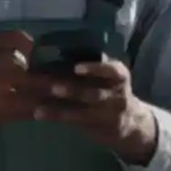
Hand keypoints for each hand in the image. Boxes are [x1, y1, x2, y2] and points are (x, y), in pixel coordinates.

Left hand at [26, 59, 158, 165]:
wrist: (131, 122)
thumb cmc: (109, 88)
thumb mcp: (108, 75)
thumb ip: (89, 63)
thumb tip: (46, 44)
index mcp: (119, 76)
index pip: (112, 70)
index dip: (95, 69)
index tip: (76, 68)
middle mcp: (117, 95)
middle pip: (92, 93)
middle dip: (71, 90)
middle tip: (53, 88)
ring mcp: (108, 114)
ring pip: (82, 111)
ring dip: (60, 109)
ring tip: (40, 107)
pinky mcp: (97, 126)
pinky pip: (75, 121)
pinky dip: (56, 117)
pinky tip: (40, 114)